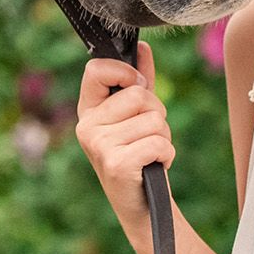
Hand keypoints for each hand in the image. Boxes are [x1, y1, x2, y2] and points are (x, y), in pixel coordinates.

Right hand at [75, 40, 172, 228]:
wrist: (142, 205)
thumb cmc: (139, 156)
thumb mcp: (135, 117)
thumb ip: (138, 82)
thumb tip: (144, 47)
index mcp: (88, 110)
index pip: (96, 69)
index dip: (124, 72)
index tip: (137, 86)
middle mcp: (87, 127)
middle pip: (139, 95)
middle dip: (157, 114)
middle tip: (147, 136)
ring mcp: (99, 146)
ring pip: (154, 120)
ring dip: (164, 137)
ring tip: (150, 153)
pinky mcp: (116, 165)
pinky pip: (159, 142)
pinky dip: (167, 154)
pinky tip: (153, 166)